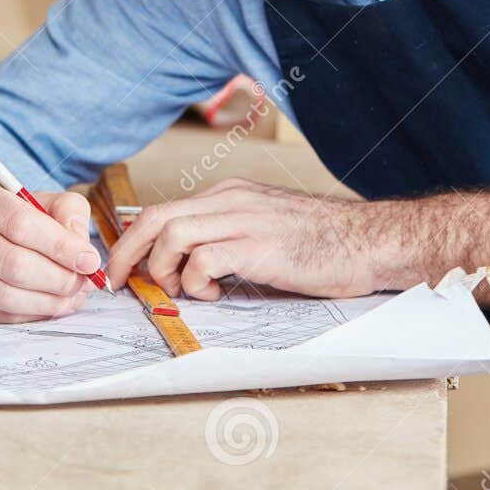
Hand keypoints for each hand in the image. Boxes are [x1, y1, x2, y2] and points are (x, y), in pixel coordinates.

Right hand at [0, 174, 101, 322]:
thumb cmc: (9, 216)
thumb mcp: (41, 200)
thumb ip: (69, 214)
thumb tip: (83, 252)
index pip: (21, 224)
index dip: (61, 247)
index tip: (90, 260)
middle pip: (14, 264)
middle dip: (58, 279)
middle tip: (82, 284)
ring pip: (5, 295)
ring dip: (48, 302)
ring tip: (71, 297)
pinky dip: (29, 314)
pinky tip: (47, 305)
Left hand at [104, 179, 372, 300]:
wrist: (369, 240)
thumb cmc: (321, 243)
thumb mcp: (263, 228)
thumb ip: (227, 237)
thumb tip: (185, 265)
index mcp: (229, 196)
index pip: (162, 209)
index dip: (133, 240)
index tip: (123, 268)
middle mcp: (231, 201)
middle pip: (155, 217)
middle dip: (127, 252)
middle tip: (121, 282)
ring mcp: (245, 220)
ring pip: (172, 234)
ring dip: (163, 269)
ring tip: (181, 290)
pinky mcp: (259, 246)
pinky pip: (204, 259)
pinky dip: (195, 281)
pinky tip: (213, 294)